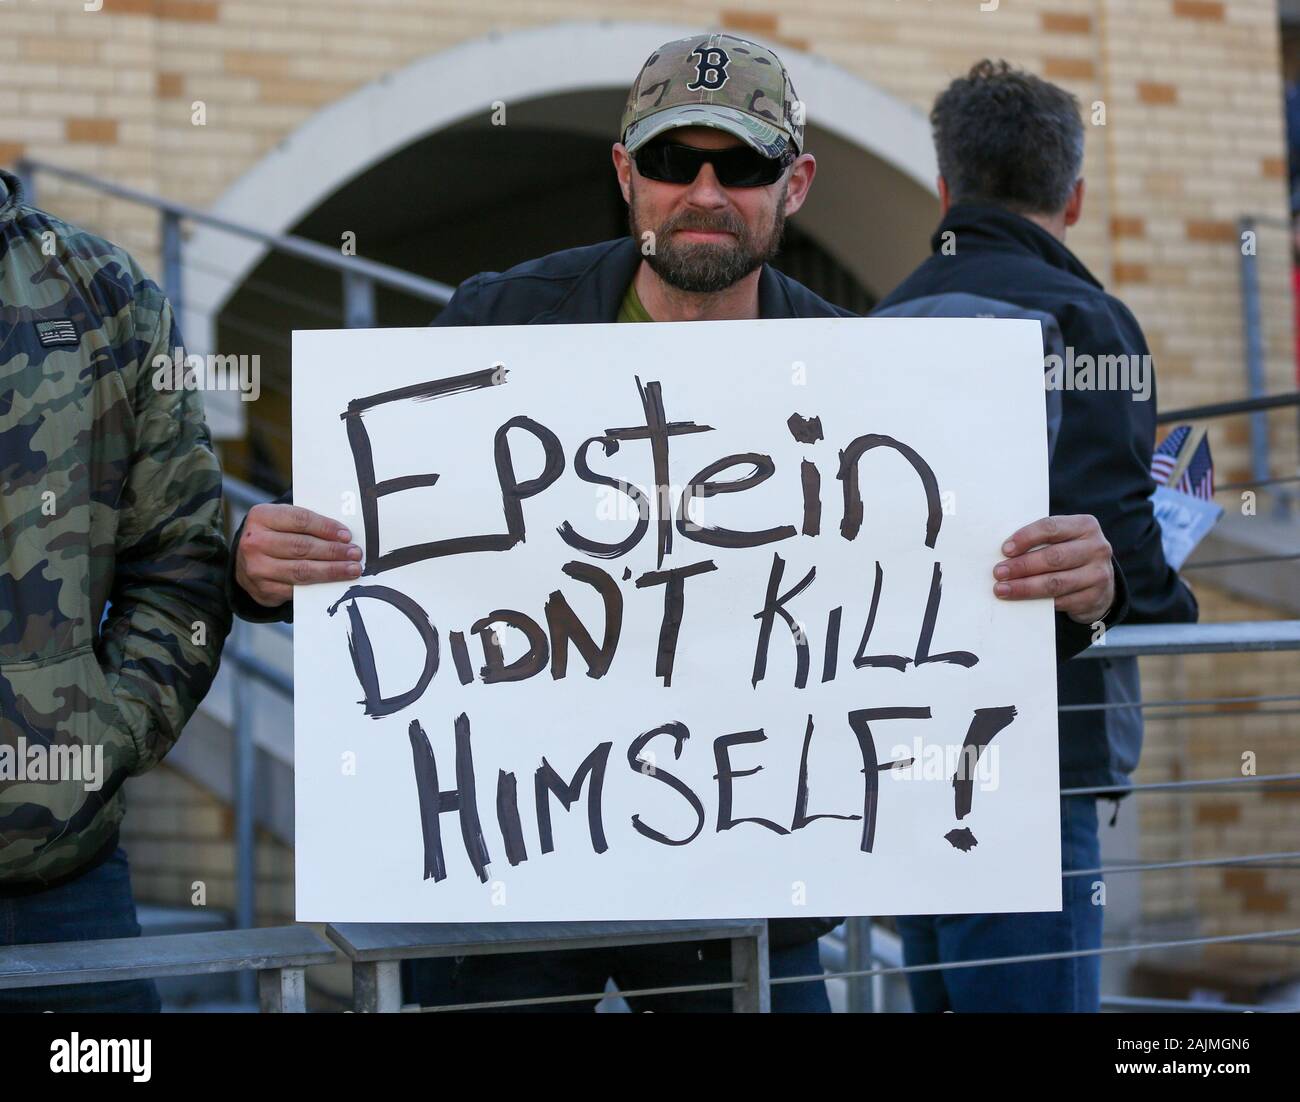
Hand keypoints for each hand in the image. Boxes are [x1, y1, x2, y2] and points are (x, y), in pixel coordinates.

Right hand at [235, 503, 361, 607]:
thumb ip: (306, 523)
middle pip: (302, 547)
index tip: (346, 535)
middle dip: (333, 551)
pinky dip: (319, 586)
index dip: (326, 528)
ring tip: (352, 568)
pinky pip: (297, 589)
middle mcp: (255, 542)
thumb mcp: (282, 521)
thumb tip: (343, 533)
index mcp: (261, 516)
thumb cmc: (273, 536)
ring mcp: (257, 568)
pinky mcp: (264, 589)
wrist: (245, 562)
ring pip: (302, 570)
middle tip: (355, 553)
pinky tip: (335, 582)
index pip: (300, 520)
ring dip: (332, 570)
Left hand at [993, 514, 1113, 624]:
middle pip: (1053, 557)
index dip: (1026, 538)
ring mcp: (1098, 574)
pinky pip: (1061, 601)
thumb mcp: (1063, 540)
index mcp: (1085, 526)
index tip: (1005, 549)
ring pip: (1056, 582)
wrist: (1100, 584)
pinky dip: (1039, 602)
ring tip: (1002, 589)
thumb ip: (1041, 540)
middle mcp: (1096, 548)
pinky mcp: (1095, 597)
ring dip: (1025, 587)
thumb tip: (1004, 551)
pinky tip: (1022, 602)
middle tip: (998, 572)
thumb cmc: (1070, 556)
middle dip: (1022, 566)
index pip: (1051, 527)